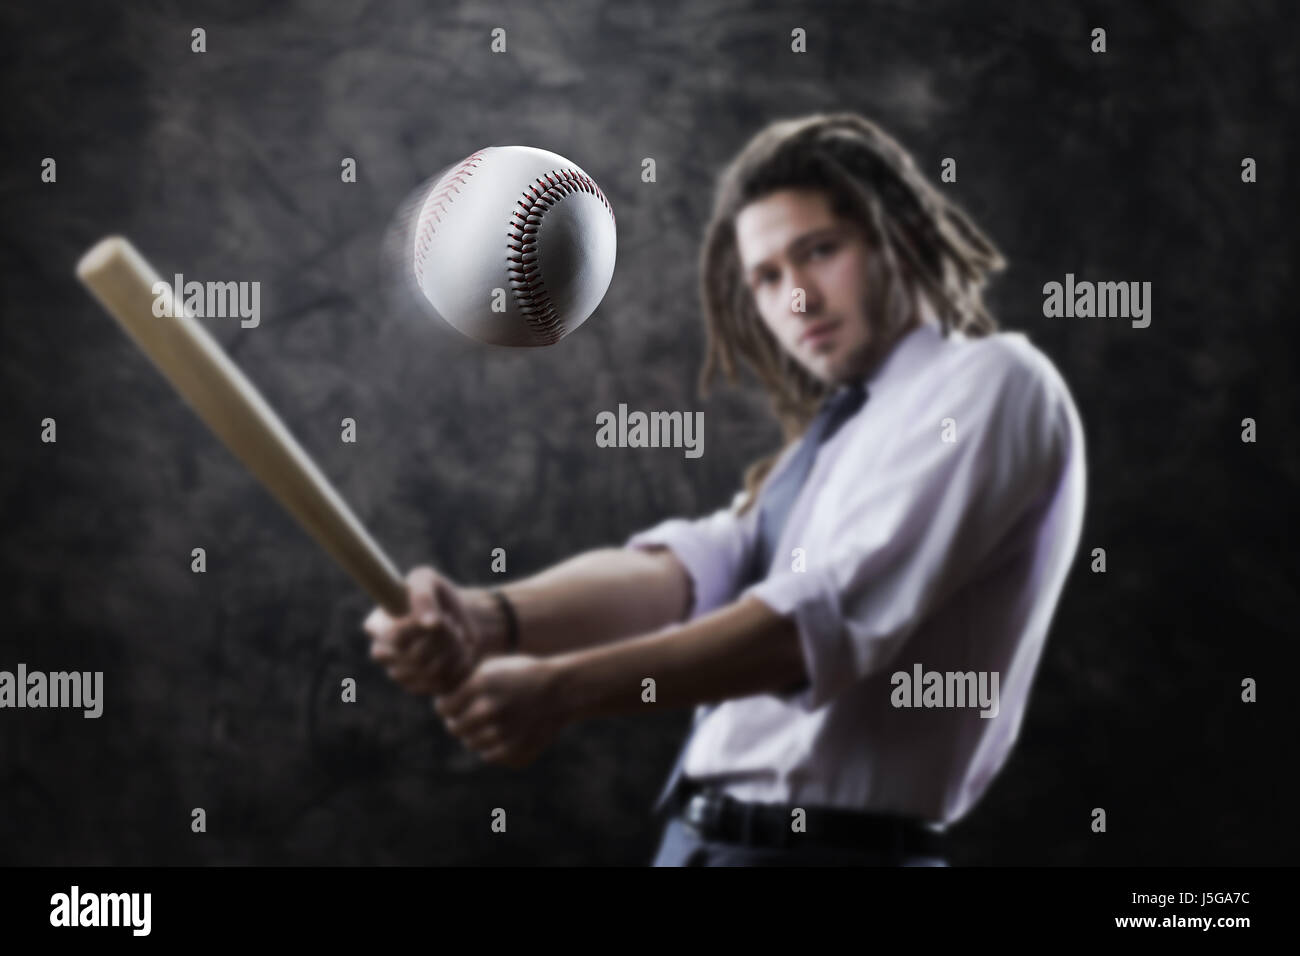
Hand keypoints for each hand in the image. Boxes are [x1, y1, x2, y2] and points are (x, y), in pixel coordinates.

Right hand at [364, 567, 487, 695]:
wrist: (455, 620)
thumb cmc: (435, 596)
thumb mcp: (427, 580)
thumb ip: (424, 596)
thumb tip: (429, 623)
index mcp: (376, 626)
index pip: (394, 637)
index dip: (421, 629)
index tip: (439, 618)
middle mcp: (382, 654)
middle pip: (417, 657)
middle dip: (444, 639)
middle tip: (454, 626)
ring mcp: (400, 674)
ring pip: (432, 672)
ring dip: (455, 652)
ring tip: (460, 637)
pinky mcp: (421, 688)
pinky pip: (443, 684)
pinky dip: (460, 667)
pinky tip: (462, 653)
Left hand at [434, 655, 569, 768]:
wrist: (563, 690)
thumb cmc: (523, 674)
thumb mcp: (492, 668)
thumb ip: (464, 684)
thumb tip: (440, 701)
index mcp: (481, 685)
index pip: (444, 708)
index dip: (445, 706)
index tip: (452, 704)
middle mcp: (489, 710)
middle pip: (455, 728)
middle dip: (457, 722)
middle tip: (466, 716)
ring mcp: (503, 733)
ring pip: (472, 744)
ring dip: (475, 735)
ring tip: (488, 723)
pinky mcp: (516, 751)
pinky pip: (491, 755)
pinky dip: (494, 747)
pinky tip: (503, 733)